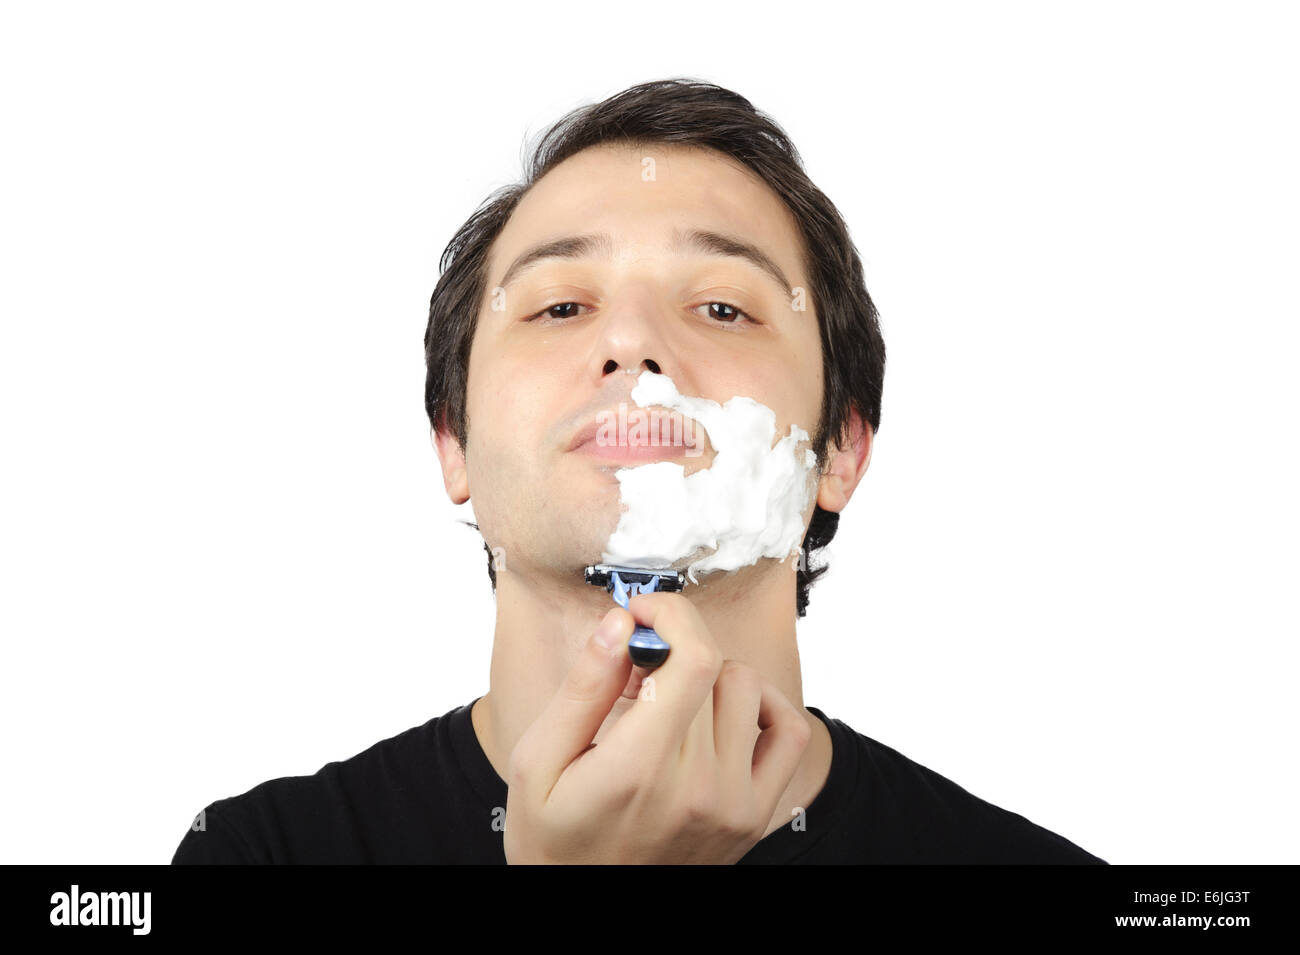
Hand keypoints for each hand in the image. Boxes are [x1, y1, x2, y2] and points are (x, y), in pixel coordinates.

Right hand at [502, 591, 811, 863]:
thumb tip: (620, 623)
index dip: (670, 615)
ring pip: (746, 689)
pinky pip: (790, 731)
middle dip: (670, 649)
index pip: (692, 659)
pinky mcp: (756, 814)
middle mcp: (698, 787)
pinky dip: (762, 706)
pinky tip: (721, 715)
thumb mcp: (536, 761)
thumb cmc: (554, 835)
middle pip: (712, 668)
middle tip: (632, 674)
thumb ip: (583, 688)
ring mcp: (735, 804)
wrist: (586, 910)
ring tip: (668, 701)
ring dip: (709, 676)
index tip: (642, 612)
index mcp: (638, 769)